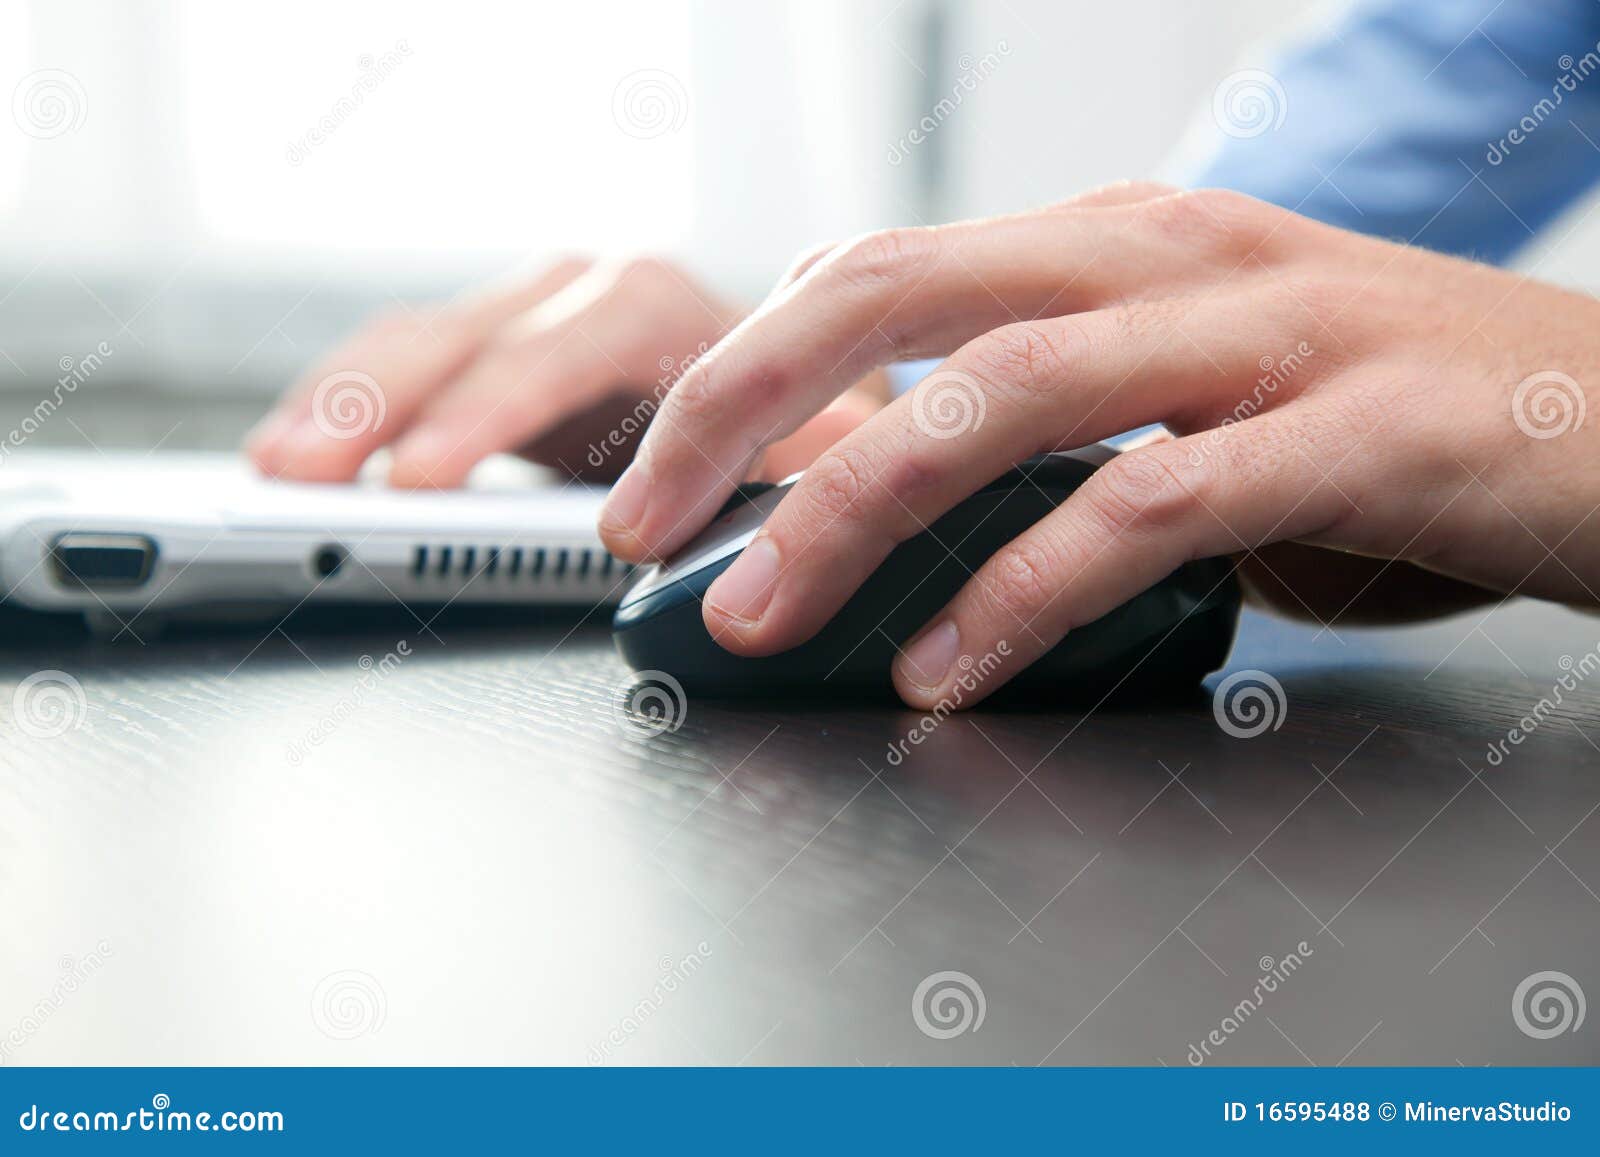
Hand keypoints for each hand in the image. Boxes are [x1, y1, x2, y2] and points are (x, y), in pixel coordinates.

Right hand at [245, 258, 881, 485]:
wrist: (797, 392)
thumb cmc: (802, 430)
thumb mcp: (819, 454)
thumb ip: (801, 484)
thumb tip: (783, 544)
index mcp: (672, 312)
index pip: (570, 344)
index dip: (493, 413)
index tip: (425, 477)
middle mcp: (591, 292)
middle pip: (471, 336)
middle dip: (384, 408)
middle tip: (311, 473)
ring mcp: (533, 315)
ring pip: (420, 342)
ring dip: (343, 405)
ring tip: (278, 467)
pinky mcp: (492, 352)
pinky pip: (405, 366)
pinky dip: (348, 406)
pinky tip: (298, 448)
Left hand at [598, 182, 1599, 707]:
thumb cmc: (1395, 415)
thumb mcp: (1191, 402)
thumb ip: (1052, 446)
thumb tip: (897, 527)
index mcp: (1116, 242)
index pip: (880, 270)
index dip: (747, 365)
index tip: (663, 471)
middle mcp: (1170, 258)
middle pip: (899, 292)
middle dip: (744, 407)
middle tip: (646, 523)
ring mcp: (1265, 333)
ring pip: (1006, 390)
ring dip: (856, 507)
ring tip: (762, 611)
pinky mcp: (1356, 431)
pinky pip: (1152, 507)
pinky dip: (1028, 589)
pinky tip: (949, 662)